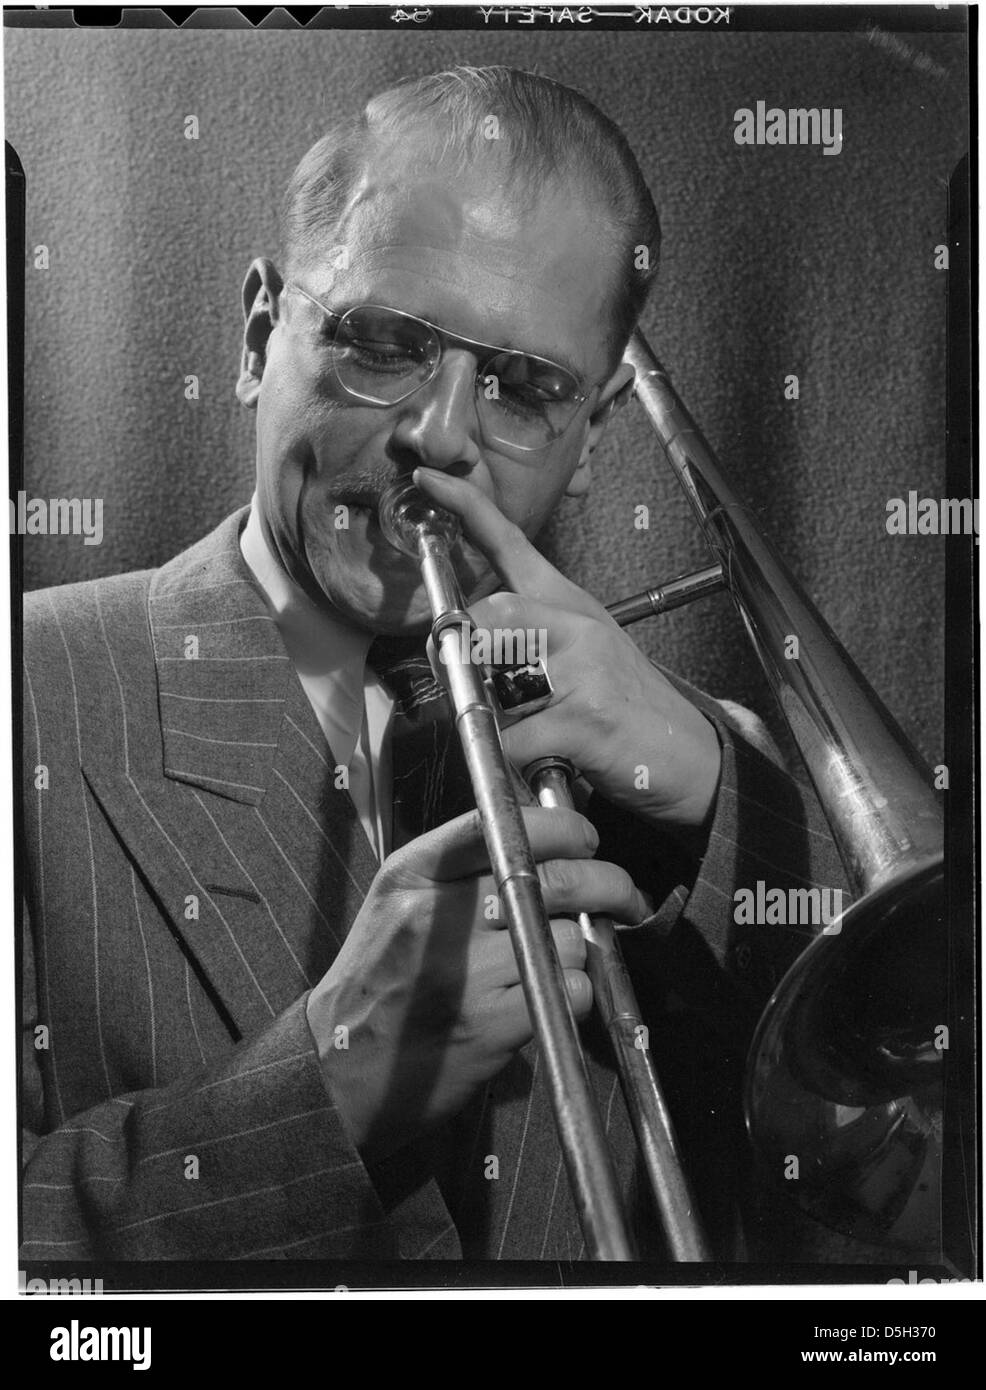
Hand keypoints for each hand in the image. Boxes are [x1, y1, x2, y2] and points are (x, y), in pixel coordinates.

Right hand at [309, 805, 650, 1163]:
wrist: (337, 1070)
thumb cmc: (377, 982)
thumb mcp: (397, 902)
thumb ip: (457, 867)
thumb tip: (541, 839)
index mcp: (413, 875)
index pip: (498, 825)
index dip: (558, 827)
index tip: (585, 839)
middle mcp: (437, 916)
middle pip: (551, 879)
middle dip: (604, 883)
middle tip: (621, 891)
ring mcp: (464, 972)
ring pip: (568, 938)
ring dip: (581, 949)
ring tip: (562, 959)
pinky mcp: (490, 1024)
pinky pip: (568, 991)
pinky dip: (575, 994)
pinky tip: (550, 998)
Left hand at [413, 466, 721, 839]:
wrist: (691, 755)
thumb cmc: (628, 705)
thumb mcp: (586, 650)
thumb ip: (531, 636)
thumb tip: (463, 644)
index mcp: (572, 604)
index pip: (512, 543)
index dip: (465, 508)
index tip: (427, 479)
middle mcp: (579, 627)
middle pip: (492, 613)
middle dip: (462, 652)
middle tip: (460, 683)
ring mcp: (585, 672)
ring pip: (496, 680)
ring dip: (488, 716)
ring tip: (516, 732)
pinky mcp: (586, 721)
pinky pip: (512, 739)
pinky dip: (509, 761)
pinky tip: (535, 763)